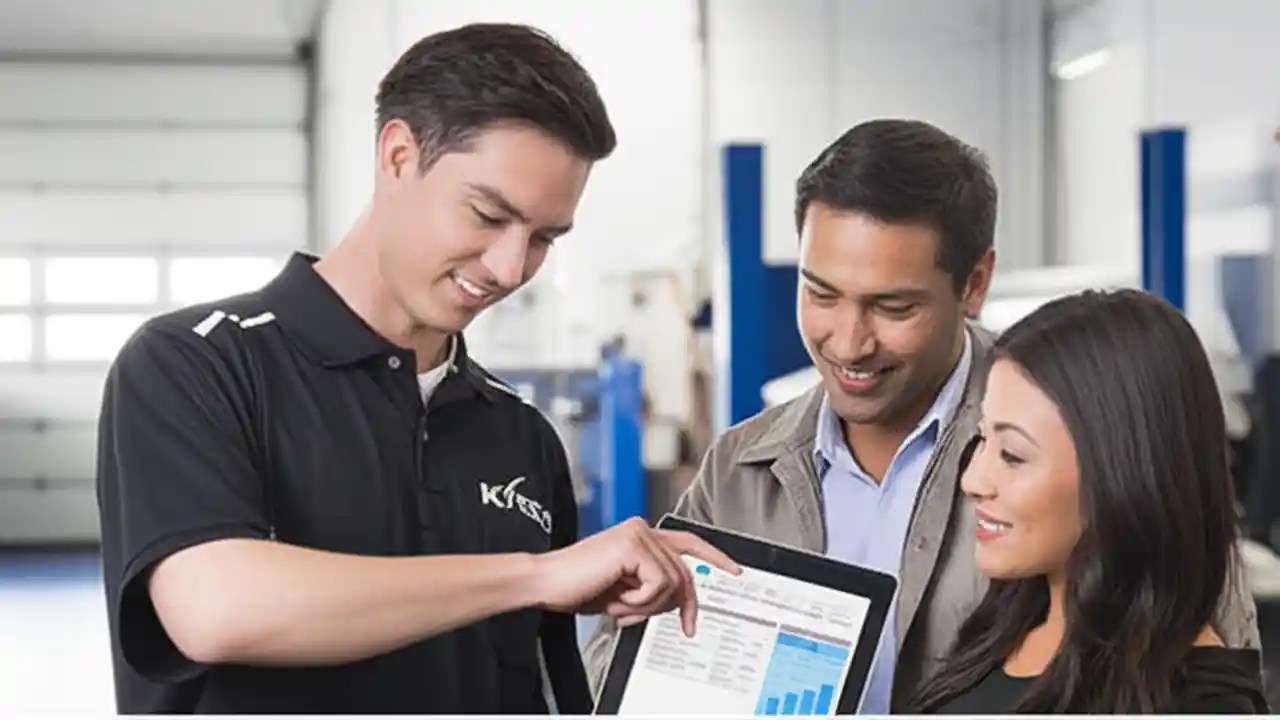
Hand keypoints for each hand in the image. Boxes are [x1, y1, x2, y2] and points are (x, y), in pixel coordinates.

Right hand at [530, 517, 739, 635]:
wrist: (545, 584)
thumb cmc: (577, 587)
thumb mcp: (625, 592)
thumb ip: (651, 588)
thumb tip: (679, 601)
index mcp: (641, 536)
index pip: (689, 543)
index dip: (715, 557)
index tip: (736, 571)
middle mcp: (642, 529)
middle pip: (685, 571)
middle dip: (685, 605)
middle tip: (687, 627)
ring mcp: (638, 534)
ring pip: (672, 582)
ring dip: (649, 607)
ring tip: (622, 609)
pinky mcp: (632, 544)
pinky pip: (657, 584)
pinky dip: (639, 603)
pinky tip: (617, 601)